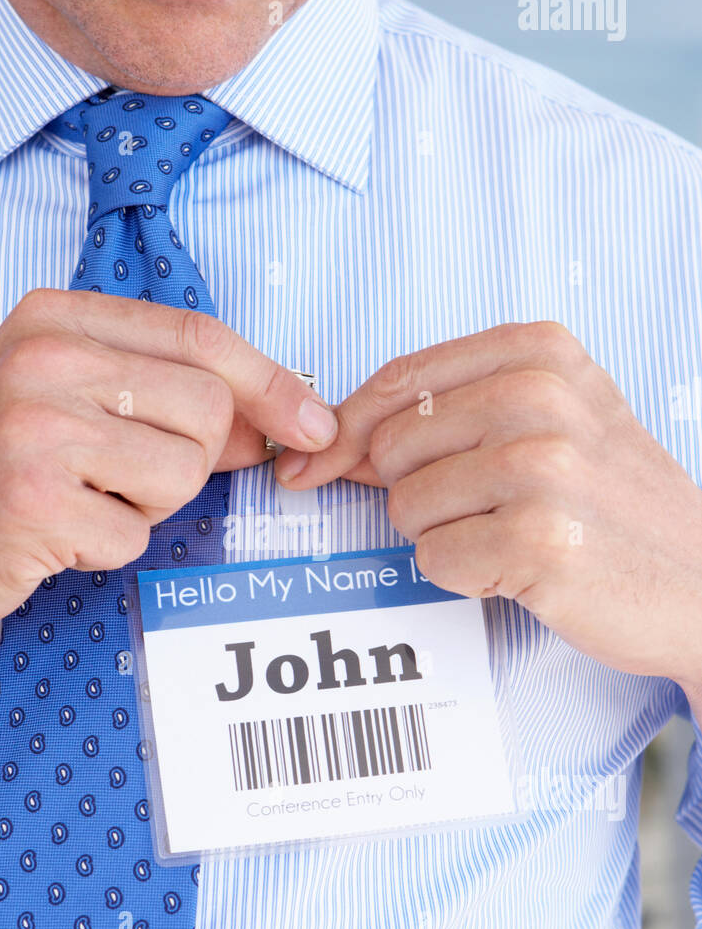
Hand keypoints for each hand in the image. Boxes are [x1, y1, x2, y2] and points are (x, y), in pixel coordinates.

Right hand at [0, 288, 336, 654]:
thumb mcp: (58, 401)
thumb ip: (160, 396)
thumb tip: (272, 420)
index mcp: (53, 318)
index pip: (200, 336)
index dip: (272, 382)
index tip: (314, 422)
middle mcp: (43, 361)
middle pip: (207, 409)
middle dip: (190, 460)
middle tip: (124, 477)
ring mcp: (34, 430)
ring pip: (183, 473)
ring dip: (148, 506)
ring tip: (82, 501)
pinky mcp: (35, 503)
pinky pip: (135, 537)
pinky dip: (106, 550)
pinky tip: (55, 536)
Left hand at [276, 322, 701, 685]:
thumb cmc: (611, 504)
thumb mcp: (552, 421)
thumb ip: (447, 413)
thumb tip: (323, 442)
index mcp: (541, 352)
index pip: (399, 379)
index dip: (346, 429)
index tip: (317, 464)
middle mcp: (543, 397)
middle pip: (392, 446)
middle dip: (414, 492)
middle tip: (483, 511)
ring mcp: (544, 467)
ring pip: (406, 507)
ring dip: (443, 537)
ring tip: (510, 537)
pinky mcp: (540, 539)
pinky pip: (434, 559)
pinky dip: (465, 576)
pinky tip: (520, 570)